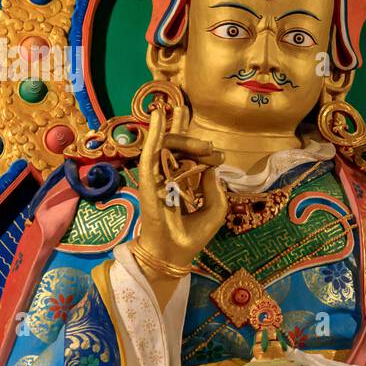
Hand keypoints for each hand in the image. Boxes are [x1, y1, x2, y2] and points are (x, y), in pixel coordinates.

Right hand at [134, 105, 227, 275]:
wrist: (176, 253)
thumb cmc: (194, 235)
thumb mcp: (215, 208)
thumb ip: (214, 185)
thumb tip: (210, 165)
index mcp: (183, 181)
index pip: (188, 154)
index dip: (201, 146)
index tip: (218, 155)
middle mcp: (168, 176)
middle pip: (177, 146)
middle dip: (192, 139)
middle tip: (208, 147)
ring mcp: (157, 177)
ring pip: (165, 145)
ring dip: (177, 130)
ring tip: (181, 111)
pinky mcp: (148, 180)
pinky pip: (150, 153)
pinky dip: (155, 133)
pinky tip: (158, 114)